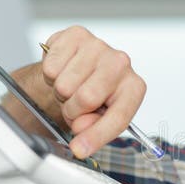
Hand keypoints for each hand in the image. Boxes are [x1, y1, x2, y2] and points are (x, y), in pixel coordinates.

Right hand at [41, 25, 145, 157]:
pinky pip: (51, 66)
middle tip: (75, 106)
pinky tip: (63, 71)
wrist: (77, 70)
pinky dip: (51, 75)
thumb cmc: (94, 96)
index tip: (80, 148)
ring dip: (61, 92)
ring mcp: (99, 46)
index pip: (118, 116)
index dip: (95, 136)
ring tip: (71, 88)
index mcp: (134, 88)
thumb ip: (95, 131)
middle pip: (86, 98)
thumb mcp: (100, 119)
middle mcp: (121, 63)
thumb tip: (81, 136)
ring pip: (64, 84)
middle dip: (73, 110)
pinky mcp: (76, 35)